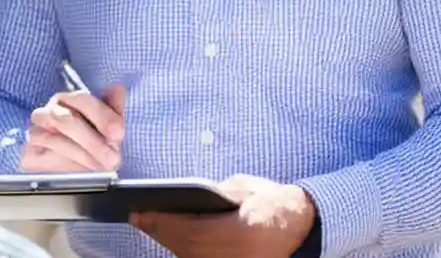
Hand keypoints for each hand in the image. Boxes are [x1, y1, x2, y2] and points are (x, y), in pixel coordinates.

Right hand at [20, 83, 125, 171]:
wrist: (67, 171)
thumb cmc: (89, 145)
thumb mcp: (106, 130)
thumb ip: (112, 110)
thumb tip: (118, 89)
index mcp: (68, 101)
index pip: (82, 100)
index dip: (102, 116)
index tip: (119, 132)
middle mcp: (49, 112)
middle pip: (67, 120)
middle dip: (93, 141)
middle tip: (112, 158)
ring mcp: (36, 131)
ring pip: (55, 139)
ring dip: (82, 155)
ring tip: (100, 168)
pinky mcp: (29, 153)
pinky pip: (43, 157)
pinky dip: (65, 164)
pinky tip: (80, 172)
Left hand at [130, 174, 315, 257]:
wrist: (303, 225)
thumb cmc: (273, 202)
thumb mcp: (242, 189)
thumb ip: (213, 195)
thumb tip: (186, 199)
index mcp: (239, 232)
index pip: (188, 230)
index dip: (160, 223)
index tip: (138, 212)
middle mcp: (234, 255)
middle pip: (185, 247)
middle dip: (159, 231)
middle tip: (137, 217)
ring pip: (191, 257)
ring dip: (170, 243)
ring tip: (151, 226)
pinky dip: (186, 250)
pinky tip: (175, 239)